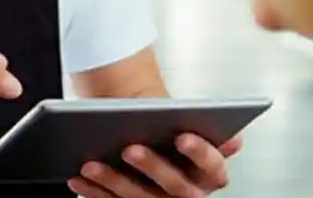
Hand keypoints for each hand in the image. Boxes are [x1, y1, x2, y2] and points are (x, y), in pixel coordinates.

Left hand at [67, 133, 242, 197]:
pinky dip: (94, 191)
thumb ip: (204, 128)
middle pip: (175, 186)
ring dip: (114, 182)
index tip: (182, 135)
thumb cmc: (168, 129)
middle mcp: (189, 194)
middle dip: (152, 167)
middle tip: (130, 148)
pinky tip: (78, 177)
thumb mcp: (185, 121)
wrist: (146, 135)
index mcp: (210, 173)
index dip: (200, 152)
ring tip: (91, 162)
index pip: (213, 166)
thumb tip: (234, 141)